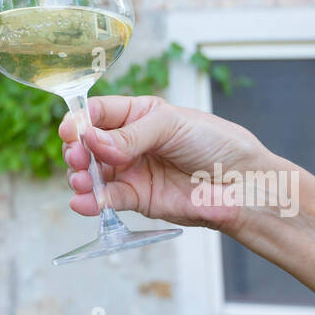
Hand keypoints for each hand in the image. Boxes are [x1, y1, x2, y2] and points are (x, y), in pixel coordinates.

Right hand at [59, 95, 277, 233]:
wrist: (242, 183)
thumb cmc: (216, 143)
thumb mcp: (171, 125)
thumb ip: (131, 135)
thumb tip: (94, 142)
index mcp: (137, 114)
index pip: (97, 112)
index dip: (80, 120)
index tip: (72, 131)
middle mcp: (128, 142)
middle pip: (88, 144)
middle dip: (77, 150)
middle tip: (79, 158)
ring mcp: (131, 171)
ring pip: (92, 173)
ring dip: (80, 177)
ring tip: (82, 180)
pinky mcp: (138, 199)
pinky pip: (106, 200)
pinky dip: (91, 202)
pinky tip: (83, 202)